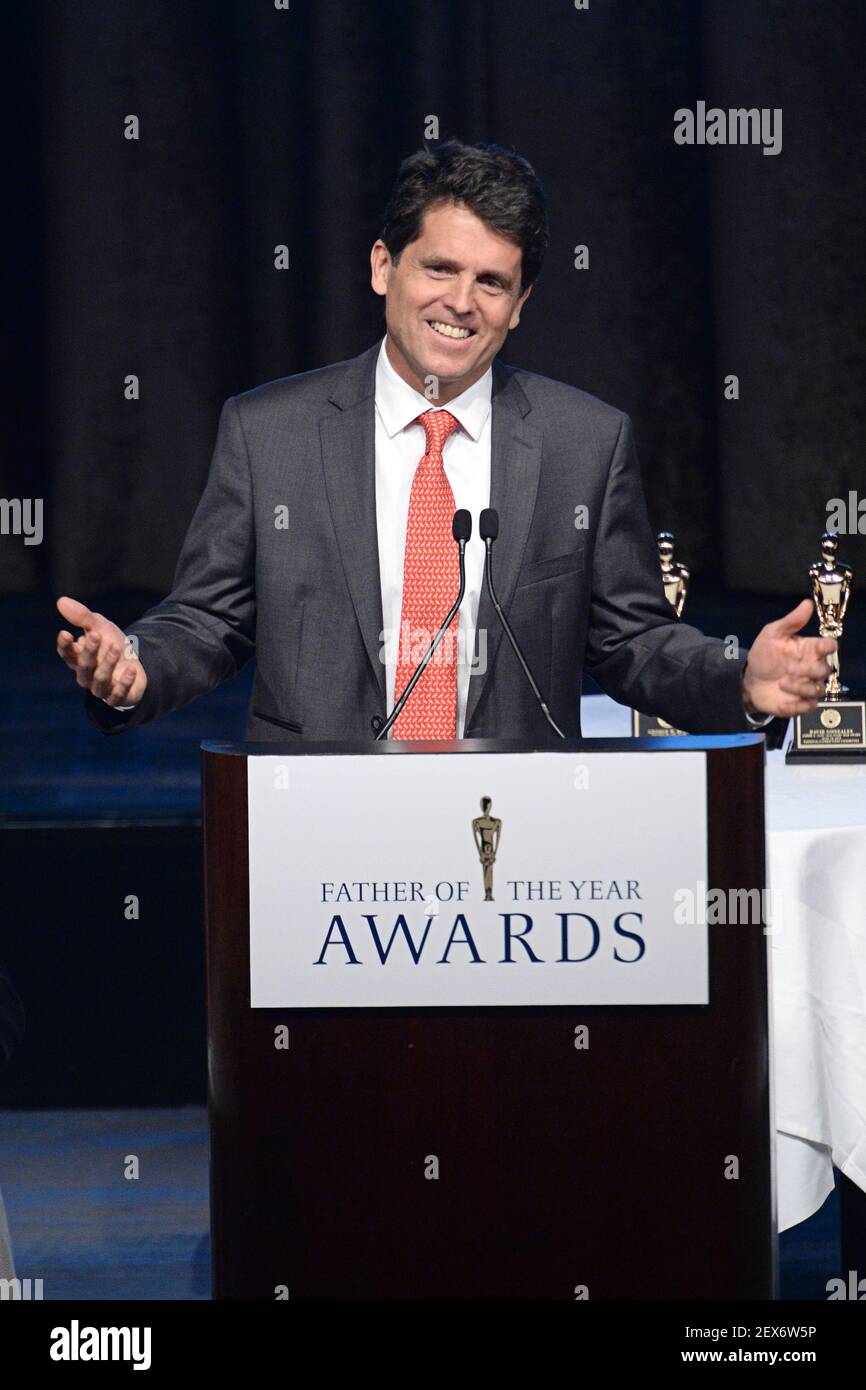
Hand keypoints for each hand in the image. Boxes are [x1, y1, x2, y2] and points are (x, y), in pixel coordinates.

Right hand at [55, 596, 147, 706]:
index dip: (64, 646)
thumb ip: (82, 617)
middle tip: (96, 635)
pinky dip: (124, 684)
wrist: (136, 662)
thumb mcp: (99, 627)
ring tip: (117, 647)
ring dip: (107, 664)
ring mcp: (101, 688)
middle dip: (89, 651)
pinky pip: (118, 694)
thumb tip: (61, 601)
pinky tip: (131, 670)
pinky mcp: (117, 698)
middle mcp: (87, 675)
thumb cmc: (111, 643)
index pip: (67, 654)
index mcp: (78, 659)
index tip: (65, 633)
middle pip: (83, 666)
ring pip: (100, 680)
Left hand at [742, 599, 836, 718]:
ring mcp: (806, 686)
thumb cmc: (764, 655)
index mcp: (808, 649)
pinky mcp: (799, 703)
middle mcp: (811, 668)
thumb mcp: (772, 634)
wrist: (747, 679)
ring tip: (782, 683)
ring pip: (819, 690)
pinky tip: (782, 703)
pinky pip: (808, 707)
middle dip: (809, 671)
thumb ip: (790, 621)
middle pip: (826, 670)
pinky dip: (796, 706)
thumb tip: (807, 603)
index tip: (820, 647)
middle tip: (788, 669)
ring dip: (802, 688)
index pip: (829, 646)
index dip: (828, 647)